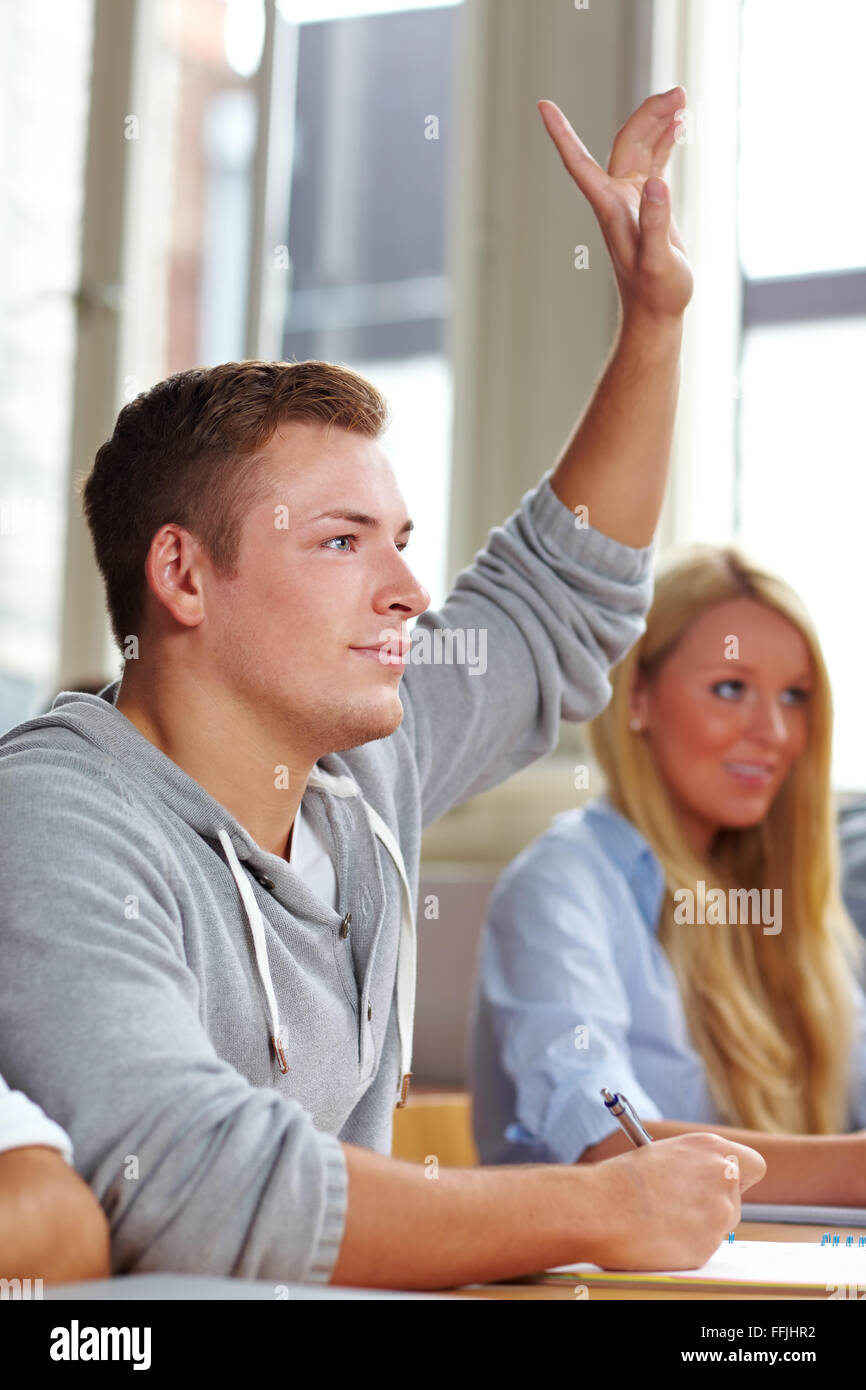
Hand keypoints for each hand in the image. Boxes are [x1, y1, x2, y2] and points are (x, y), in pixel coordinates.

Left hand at [538, 88, 692, 324]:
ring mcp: (632, 199)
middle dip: (649, 113)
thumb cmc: (656, 293)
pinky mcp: (648, 204)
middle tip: (680, 93)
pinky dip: (664, 141)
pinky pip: (653, 161)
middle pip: (626, 142)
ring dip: (659, 122)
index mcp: (610, 207)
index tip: (543, 105)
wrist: (657, 312)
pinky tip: (678, 126)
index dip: (561, 133)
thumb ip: (656, 224)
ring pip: (640, 147)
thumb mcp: (658, 261)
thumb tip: (656, 184)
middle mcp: (616, 198)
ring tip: (684, 99)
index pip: (578, 162)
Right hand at [583, 1132, 765, 1270]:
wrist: (601, 1207)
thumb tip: (700, 1180)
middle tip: (680, 1206)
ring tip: (661, 1219)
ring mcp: (719, 1214)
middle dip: (713, 1205)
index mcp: (712, 1149)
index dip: (738, 1177)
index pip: (754, 1165)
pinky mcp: (708, 1247)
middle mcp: (723, 1179)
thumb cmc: (622, 1178)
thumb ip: (694, 1165)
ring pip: (720, 1225)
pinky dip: (685, 1245)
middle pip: (736, 1199)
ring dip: (699, 1225)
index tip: (721, 1183)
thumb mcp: (663, 1154)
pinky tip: (659, 1235)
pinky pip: (702, 1247)